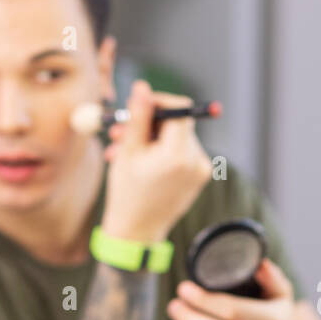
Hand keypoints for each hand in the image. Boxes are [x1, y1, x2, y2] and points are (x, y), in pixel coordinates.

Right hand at [101, 81, 212, 242]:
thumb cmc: (127, 193)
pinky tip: (140, 162)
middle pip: (177, 123)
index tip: (138, 104)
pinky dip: (161, 152)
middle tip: (119, 131)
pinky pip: (181, 152)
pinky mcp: (200, 177)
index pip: (180, 109)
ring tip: (121, 150)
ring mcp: (201, 170)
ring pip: (176, 138)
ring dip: (149, 139)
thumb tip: (144, 87)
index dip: (159, 102)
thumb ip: (138, 117)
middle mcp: (197, 161)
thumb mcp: (128, 151)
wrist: (137, 232)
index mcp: (179, 155)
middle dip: (147, 123)